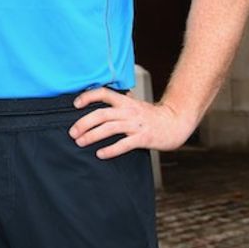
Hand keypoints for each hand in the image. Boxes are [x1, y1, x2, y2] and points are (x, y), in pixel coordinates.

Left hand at [68, 87, 193, 159]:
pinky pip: (124, 144)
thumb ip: (118, 104)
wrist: (176, 123)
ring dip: (92, 136)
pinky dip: (111, 150)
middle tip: (72, 132)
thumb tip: (98, 105)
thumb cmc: (151, 116)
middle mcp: (129, 111)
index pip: (104, 93)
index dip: (88, 97)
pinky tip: (100, 154)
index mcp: (125, 101)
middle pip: (102, 114)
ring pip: (109, 128)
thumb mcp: (134, 105)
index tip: (75, 104)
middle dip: (84, 123)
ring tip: (80, 142)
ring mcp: (136, 125)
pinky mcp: (143, 138)